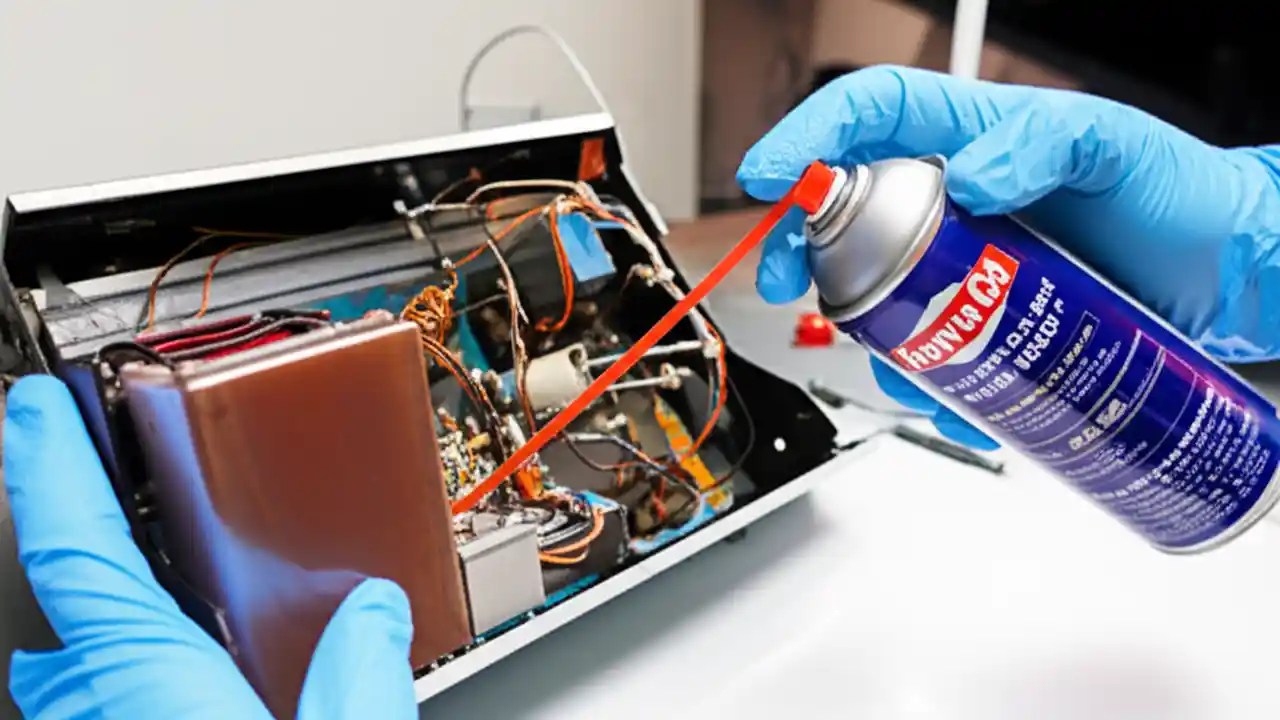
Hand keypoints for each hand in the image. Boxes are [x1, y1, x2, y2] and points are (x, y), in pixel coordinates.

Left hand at [4, 375, 416, 718]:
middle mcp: (97, 704)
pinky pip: (102, 700)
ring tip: (183, 606)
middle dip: (100, 542)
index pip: (73, 544)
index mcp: (145, 677)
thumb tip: (377, 610)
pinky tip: (199, 687)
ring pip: (84, 658)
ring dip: (123, 620)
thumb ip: (362, 670)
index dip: (52, 464)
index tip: (39, 408)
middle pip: (74, 596)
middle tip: (132, 497)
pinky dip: (135, 674)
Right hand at [737, 65, 1279, 447]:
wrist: (1230, 278)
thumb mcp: (1119, 149)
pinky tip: (960, 402)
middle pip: (848, 213)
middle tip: (790, 283)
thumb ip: (1047, 142)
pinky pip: (931, 355)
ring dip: (869, 334)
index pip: (868, 116)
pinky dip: (928, 385)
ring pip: (879, 295)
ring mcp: (967, 265)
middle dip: (803, 248)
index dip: (808, 138)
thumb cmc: (1182, 197)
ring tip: (909, 361)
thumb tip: (970, 175)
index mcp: (973, 135)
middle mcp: (957, 199)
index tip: (768, 176)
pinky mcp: (986, 322)